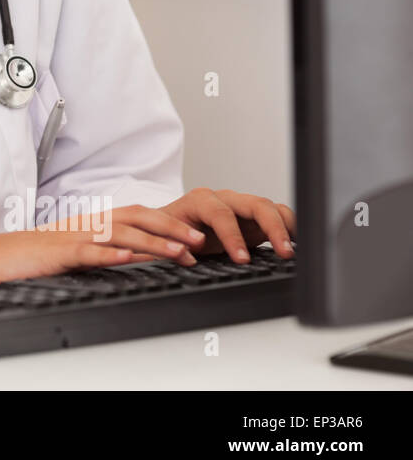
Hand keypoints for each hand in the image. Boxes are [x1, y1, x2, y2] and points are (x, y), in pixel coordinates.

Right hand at [0, 204, 205, 285]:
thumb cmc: (32, 258)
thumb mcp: (75, 252)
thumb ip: (104, 250)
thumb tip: (136, 255)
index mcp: (91, 223)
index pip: (136, 216)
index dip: (166, 223)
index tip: (193, 237)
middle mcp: (86, 225)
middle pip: (135, 217)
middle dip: (170, 227)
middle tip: (198, 240)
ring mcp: (72, 238)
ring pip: (118, 233)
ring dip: (151, 241)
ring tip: (177, 251)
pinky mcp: (57, 254)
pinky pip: (87, 251)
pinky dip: (109, 253)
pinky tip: (127, 257)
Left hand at [158, 188, 296, 262]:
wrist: (167, 230)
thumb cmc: (164, 234)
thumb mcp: (162, 241)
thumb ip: (173, 246)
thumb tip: (188, 256)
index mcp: (199, 201)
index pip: (221, 213)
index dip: (233, 235)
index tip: (242, 259)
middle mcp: (223, 200)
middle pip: (255, 204)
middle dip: (272, 227)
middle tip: (283, 252)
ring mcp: (241, 208)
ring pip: (270, 208)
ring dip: (285, 227)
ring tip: (294, 250)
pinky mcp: (253, 221)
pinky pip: (277, 218)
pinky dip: (289, 229)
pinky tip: (297, 245)